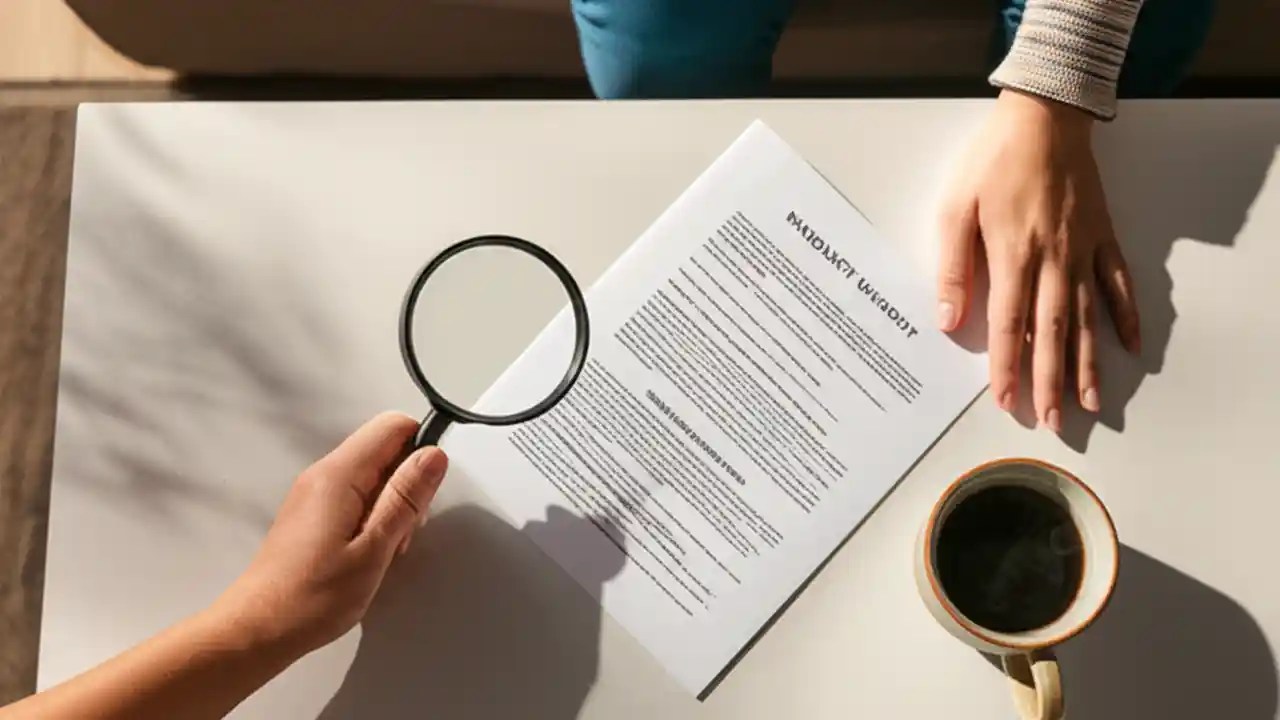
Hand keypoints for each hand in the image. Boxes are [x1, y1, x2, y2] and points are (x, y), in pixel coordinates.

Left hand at [211, 412, 447, 656]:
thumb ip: (406, 498)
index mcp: (339, 475)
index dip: (421, 447)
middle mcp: (323, 474)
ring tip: (384, 550)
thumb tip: (433, 455)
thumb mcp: (374, 548)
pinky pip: (356, 497)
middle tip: (403, 531)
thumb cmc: (313, 597)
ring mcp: (315, 493)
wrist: (259, 628)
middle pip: (384, 449)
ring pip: (373, 476)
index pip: (392, 426)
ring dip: (392, 506)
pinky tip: (369, 554)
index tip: (427, 489)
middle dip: (408, 483)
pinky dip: (373, 519)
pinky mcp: (312, 513)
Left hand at [938, 90, 1140, 430]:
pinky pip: (1118, 281)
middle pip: (1051, 330)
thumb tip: (947, 319)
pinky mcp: (1102, 235)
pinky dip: (1126, 314)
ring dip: (1087, 361)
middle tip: (1050, 420)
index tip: (1006, 400)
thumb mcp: (955, 209)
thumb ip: (952, 268)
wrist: (1044, 116)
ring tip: (1089, 401)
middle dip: (1049, 379)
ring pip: (1086, 316)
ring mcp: (1082, 249)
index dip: (1007, 365)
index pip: (1008, 324)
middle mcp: (1052, 259)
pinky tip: (1129, 345)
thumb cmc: (992, 160)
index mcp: (1012, 254)